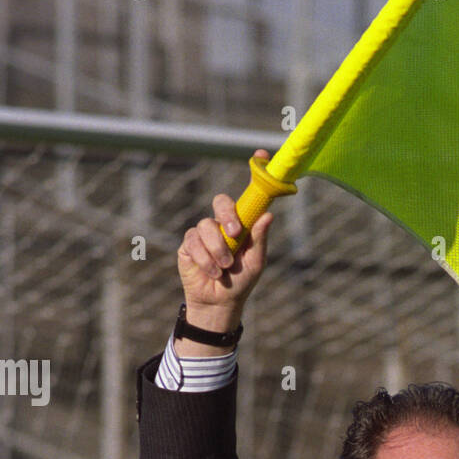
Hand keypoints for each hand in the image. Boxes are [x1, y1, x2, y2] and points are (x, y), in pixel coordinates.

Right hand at [176, 149, 273, 343]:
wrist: (219, 303)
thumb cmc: (241, 282)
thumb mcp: (255, 263)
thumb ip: (259, 240)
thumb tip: (268, 216)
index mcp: (243, 223)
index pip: (248, 195)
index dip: (255, 171)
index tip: (261, 155)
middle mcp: (223, 223)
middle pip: (221, 202)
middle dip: (227, 216)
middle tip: (235, 235)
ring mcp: (205, 232)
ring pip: (206, 226)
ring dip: (217, 249)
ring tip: (224, 268)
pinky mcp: (189, 244)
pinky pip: (194, 241)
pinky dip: (204, 258)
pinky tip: (212, 272)